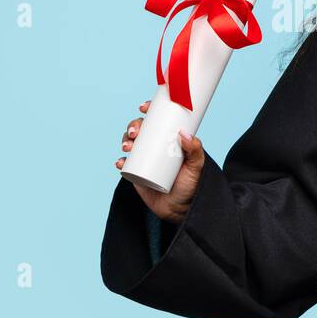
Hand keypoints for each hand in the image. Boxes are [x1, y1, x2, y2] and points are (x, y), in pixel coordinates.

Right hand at [115, 98, 205, 224]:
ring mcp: (144, 159)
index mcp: (168, 139)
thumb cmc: (191, 185)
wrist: (181, 209)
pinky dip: (120, 161)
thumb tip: (183, 133)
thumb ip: (195, 150)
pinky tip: (121, 163)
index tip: (144, 108)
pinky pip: (124, 164)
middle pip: (140, 129)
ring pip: (130, 143)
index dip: (149, 110)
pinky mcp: (136, 173)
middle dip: (133, 126)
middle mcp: (154, 146)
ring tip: (128, 147)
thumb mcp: (196, 166)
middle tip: (135, 133)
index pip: (157, 120)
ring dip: (124, 141)